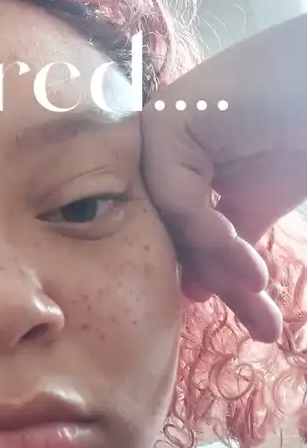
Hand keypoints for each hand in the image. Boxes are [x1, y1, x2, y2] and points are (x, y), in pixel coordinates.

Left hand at [140, 13, 306, 342]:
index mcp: (177, 165)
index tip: (255, 314)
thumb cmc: (301, 128)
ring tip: (262, 294)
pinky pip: (179, 199)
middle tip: (263, 325)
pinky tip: (253, 270)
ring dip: (222, 265)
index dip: (220, 274)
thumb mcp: (259, 196)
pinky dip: (214, 239)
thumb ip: (225, 235)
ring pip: (176, 221)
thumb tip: (195, 287)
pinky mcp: (165, 122)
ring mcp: (156, 134)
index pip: (186, 231)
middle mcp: (159, 150)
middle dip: (222, 279)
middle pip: (178, 229)